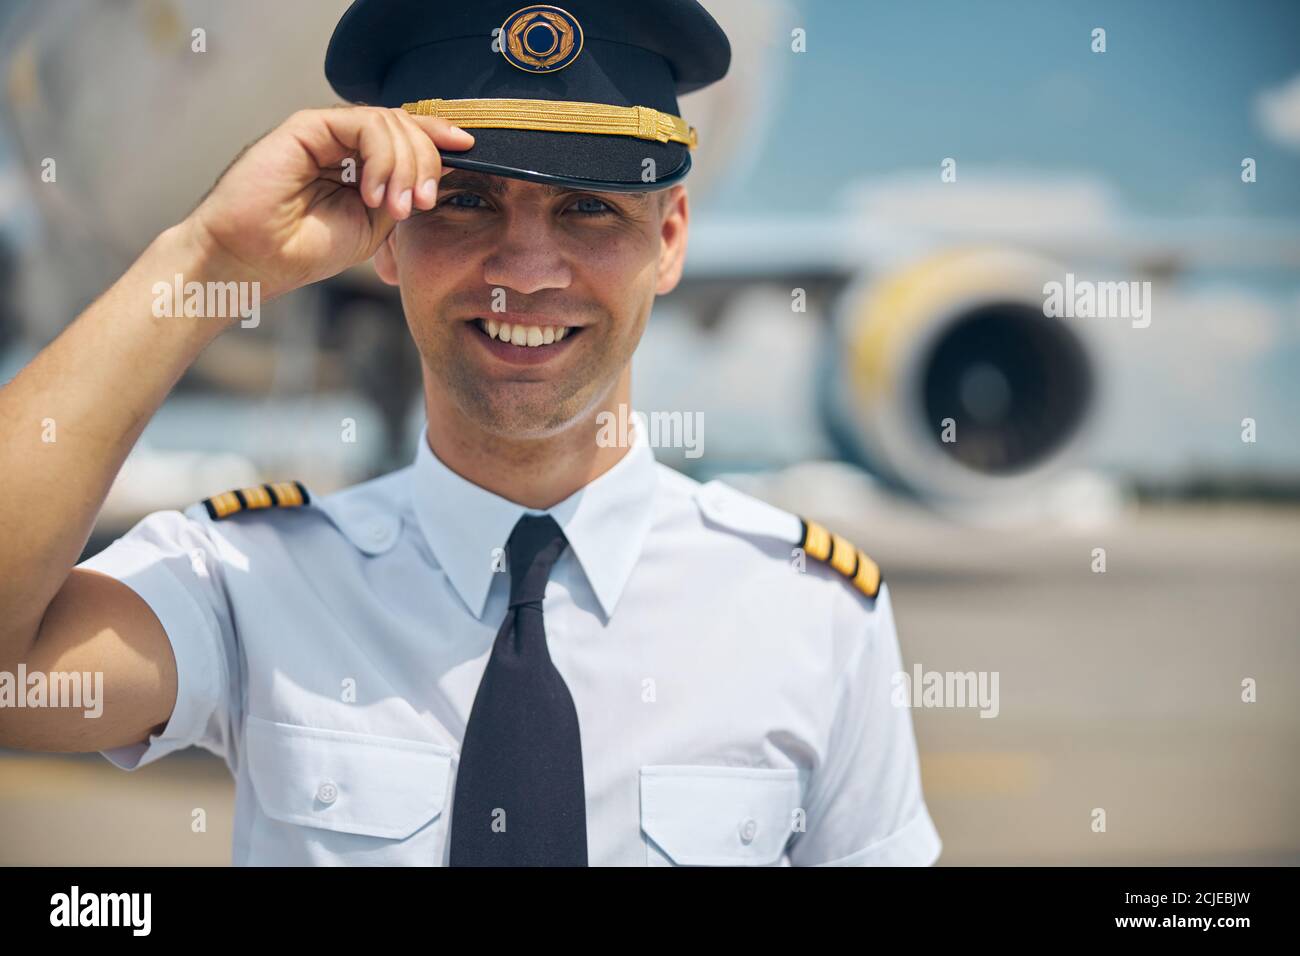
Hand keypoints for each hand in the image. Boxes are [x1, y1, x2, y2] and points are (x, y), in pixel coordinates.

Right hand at [183, 105, 473, 300]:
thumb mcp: (373, 225)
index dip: (439, 138)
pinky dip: (383, 158)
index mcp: (358, 163)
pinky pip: (364, 124)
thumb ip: (402, 193)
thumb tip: (441, 171)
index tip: (470, 150)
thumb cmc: (304, 249)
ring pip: (390, 123)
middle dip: (427, 163)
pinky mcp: (307, 127)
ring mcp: (324, 133)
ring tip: (396, 208)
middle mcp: (342, 142)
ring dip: (407, 167)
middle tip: (423, 204)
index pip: (407, 137)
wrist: (251, 260)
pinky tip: (376, 193)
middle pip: (406, 127)